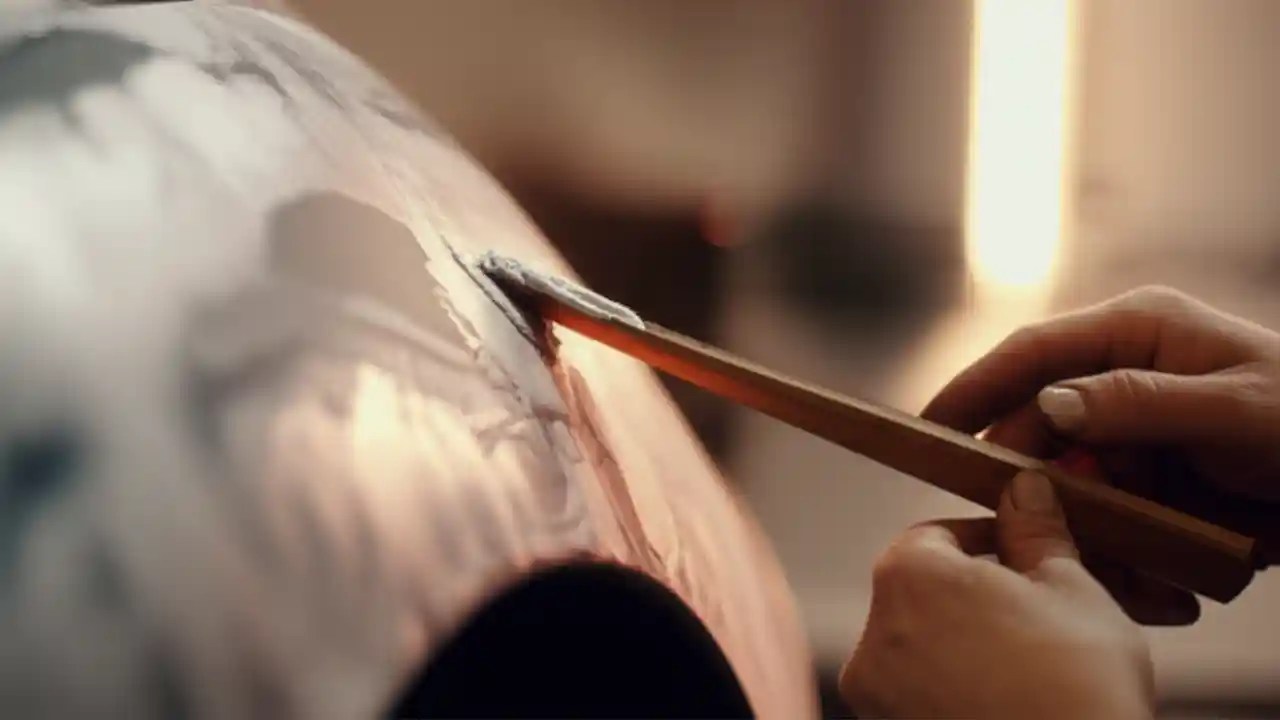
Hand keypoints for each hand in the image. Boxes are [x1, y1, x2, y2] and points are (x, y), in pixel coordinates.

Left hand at [842, 472, 1152, 719]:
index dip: (992, 542)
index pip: (939, 535)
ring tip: (1037, 661)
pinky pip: (926, 696)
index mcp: (907, 574)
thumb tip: (1025, 490)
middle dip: (985, 597)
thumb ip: (1037, 531)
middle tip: (1045, 612)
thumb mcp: (1072, 587)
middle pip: (931, 594)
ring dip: (974, 644)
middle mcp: (874, 634)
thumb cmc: (1077, 683)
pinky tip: (1013, 695)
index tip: (1032, 558)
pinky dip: (962, 690)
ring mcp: (878, 697)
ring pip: (930, 648)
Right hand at [923, 286, 1279, 623]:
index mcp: (1139, 331)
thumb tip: (1051, 403)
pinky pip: (1107, 498)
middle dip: (1031, 466)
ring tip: (1105, 541)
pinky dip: (1113, 530)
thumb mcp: (1234, 409)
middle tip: (1022, 510)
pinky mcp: (1153, 467)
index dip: (975, 387)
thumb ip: (1140, 402)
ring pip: (1072, 466)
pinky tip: (1138, 558)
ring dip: (1079, 507)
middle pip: (1041, 416)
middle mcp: (1127, 372)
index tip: (928, 427)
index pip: (1033, 351)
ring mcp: (1139, 422)